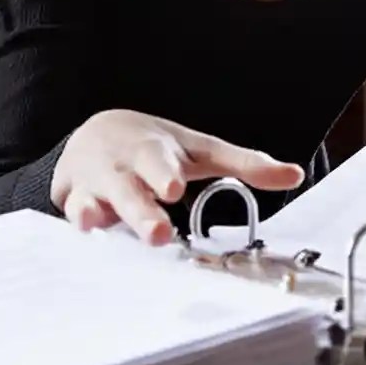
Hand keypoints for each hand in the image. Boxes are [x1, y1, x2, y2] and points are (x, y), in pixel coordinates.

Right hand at [50, 110, 304, 244]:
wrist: (96, 132)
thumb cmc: (157, 148)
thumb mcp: (200, 151)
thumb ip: (245, 165)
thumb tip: (295, 175)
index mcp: (154, 152)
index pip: (160, 162)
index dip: (164, 174)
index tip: (173, 188)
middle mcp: (121, 167)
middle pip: (129, 189)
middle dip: (139, 210)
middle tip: (155, 233)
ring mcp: (93, 186)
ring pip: (92, 202)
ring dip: (94, 214)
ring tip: (95, 222)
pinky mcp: (74, 203)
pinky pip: (71, 216)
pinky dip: (72, 223)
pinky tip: (77, 230)